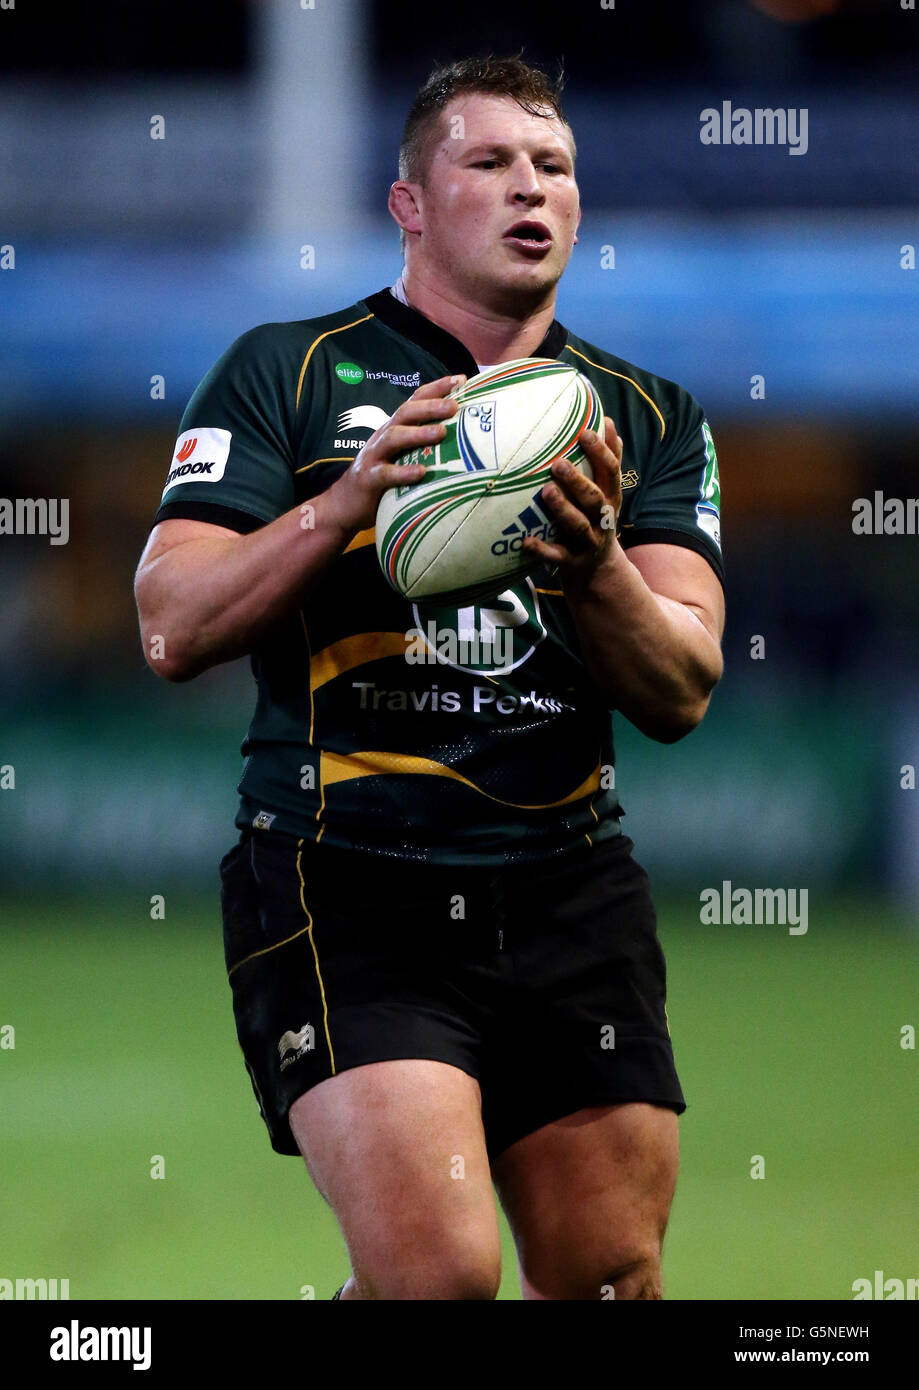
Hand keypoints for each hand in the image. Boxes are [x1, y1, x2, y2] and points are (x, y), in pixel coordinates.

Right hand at [325, 374, 463, 533]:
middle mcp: (383, 436)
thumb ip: (423, 446)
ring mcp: (374, 456)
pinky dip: (403, 472)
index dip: (436, 388)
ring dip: (418, 433)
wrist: (345, 504)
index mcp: (394, 428)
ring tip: (441, 433)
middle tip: (454, 406)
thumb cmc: (383, 480)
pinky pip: (385, 473)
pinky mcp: (368, 479)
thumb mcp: (402, 457)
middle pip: (405, 413)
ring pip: (394, 437)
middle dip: (430, 406)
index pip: (415, 401)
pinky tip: (421, 472)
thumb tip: (462, 440)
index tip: (461, 380)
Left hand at [522, 417, 623, 588]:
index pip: (611, 472)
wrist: (598, 569)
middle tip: (558, 464)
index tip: (585, 432)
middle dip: (578, 482)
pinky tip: (525, 541)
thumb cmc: (596, 518)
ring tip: (546, 491)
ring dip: (563, 509)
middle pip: (594, 499)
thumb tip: (608, 421)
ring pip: (578, 525)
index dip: (601, 453)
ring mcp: (588, 542)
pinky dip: (541, 550)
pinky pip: (556, 556)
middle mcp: (602, 520)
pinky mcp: (571, 562)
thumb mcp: (607, 491)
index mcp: (611, 498)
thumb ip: (609, 460)